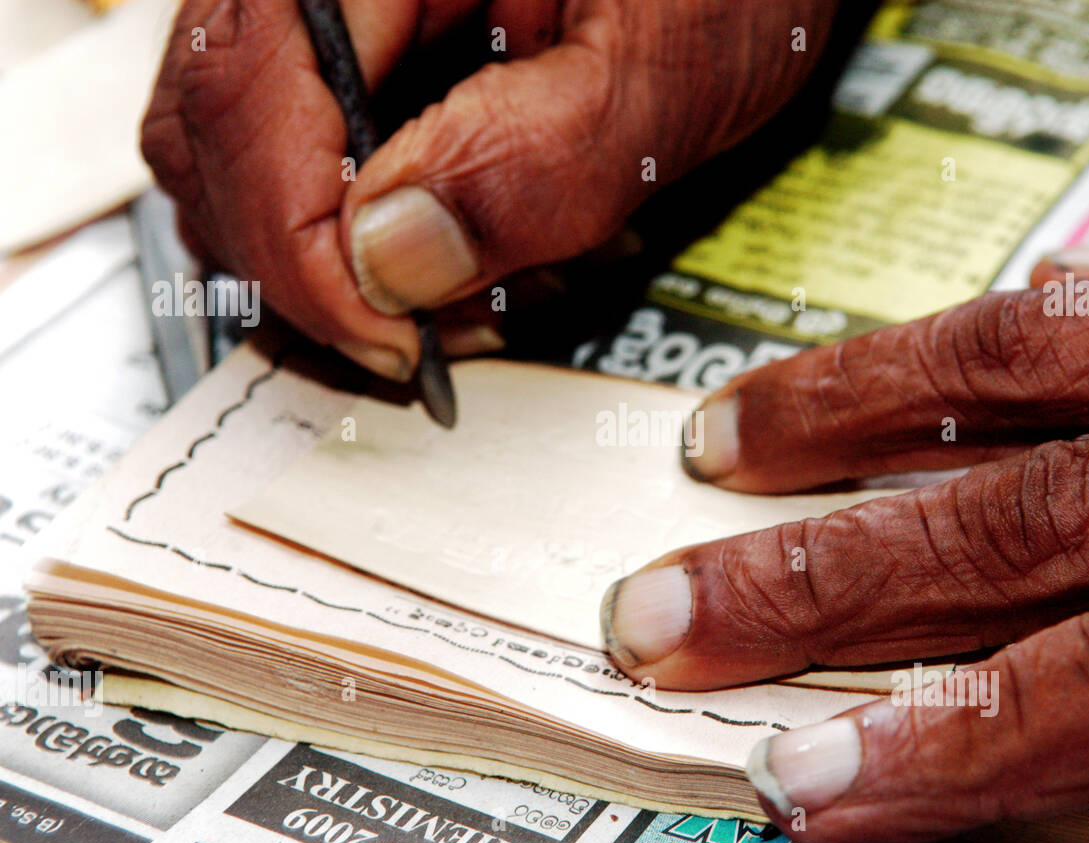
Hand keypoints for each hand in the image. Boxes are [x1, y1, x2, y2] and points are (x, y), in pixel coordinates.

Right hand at [141, 0, 838, 378]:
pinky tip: (457, 253)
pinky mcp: (350, 52)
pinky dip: (354, 235)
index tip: (396, 346)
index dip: (301, 256)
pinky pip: (293, 155)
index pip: (244, 100)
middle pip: (210, 135)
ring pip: (234, 157)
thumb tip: (393, 266)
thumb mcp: (660, 68)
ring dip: (327, 263)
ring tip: (463, 292)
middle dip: (309, 271)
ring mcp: (323, 12)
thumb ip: (535, 165)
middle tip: (429, 335)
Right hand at [601, 206, 1088, 842]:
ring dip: (864, 407)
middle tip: (672, 614)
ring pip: (1045, 360)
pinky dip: (1056, 300)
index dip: (952, 739)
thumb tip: (1085, 745)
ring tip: (731, 440)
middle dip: (828, 576)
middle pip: (1027, 519)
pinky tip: (988, 308)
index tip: (807, 778)